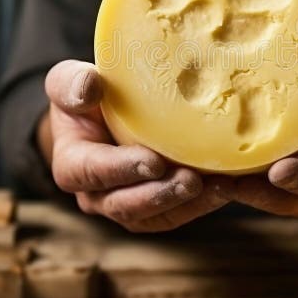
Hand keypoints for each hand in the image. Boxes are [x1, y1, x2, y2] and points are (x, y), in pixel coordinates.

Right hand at [41, 60, 233, 231]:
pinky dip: (203, 203)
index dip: (122, 169)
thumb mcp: (70, 81)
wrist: (108, 108)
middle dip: (160, 194)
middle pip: (125, 205)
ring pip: (155, 216)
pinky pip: (178, 213)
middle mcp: (96, 194)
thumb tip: (89, 88)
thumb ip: (71, 84)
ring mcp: (126, 203)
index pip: (92, 171)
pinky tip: (227, 185)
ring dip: (187, 204)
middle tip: (190, 180)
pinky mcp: (155, 207)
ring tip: (218, 187)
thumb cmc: (88, 93)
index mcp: (72, 164)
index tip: (153, 161)